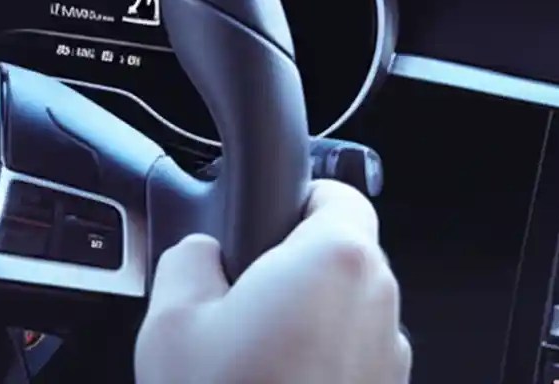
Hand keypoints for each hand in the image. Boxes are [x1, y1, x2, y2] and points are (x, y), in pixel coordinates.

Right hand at [136, 180, 410, 383]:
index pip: (336, 192)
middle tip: (232, 295)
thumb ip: (188, 257)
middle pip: (341, 255)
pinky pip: (349, 363)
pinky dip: (316, 365)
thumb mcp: (170, 317)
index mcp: (334, 262)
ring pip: (346, 314)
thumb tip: (200, 254)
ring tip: (242, 355)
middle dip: (289, 266)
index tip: (259, 216)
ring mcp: (389, 362)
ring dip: (304, 319)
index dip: (293, 198)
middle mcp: (379, 307)